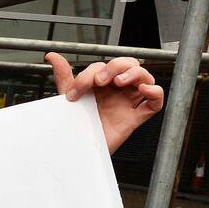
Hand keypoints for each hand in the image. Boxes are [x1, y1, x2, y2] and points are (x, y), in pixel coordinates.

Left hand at [46, 53, 163, 154]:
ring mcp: (127, 103)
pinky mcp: (134, 118)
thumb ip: (64, 76)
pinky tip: (144, 89)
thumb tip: (52, 56)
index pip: (105, 67)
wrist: (76, 151)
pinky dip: (155, 92)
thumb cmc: (76, 126)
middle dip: (116, 65)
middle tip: (100, 80)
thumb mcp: (68, 97)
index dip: (90, 73)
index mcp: (103, 84)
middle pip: (129, 65)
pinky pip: (155, 102)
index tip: (76, 91)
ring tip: (119, 82)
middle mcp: (117, 91)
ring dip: (134, 73)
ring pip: (144, 77)